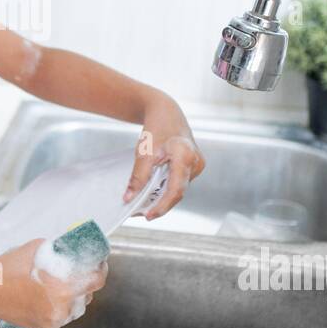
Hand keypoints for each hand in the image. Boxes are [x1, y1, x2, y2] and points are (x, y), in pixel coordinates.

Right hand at [0, 238, 107, 327]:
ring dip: (71, 297)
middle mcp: (61, 308)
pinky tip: (46, 297)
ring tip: (57, 285)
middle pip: (87, 296)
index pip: (96, 281)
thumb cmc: (7, 267)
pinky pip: (59, 317)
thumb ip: (60, 253)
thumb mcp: (39, 249)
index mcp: (63, 287)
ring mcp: (52, 321)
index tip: (98, 264)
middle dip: (83, 284)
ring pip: (74, 308)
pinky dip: (58, 307)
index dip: (100, 270)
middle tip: (74, 273)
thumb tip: (72, 252)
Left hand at [122, 94, 205, 219]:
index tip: (147, 216)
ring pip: (178, 188)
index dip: (162, 206)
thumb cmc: (156, 128)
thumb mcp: (143, 152)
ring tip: (143, 204)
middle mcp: (196, 162)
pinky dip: (166, 188)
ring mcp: (197, 165)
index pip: (175, 190)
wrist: (166, 112)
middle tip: (140, 213)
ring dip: (162, 197)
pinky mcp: (194, 166)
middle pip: (177, 192)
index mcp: (185, 156)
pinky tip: (153, 192)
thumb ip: (137, 177)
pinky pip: (179, 182)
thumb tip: (129, 198)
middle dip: (159, 204)